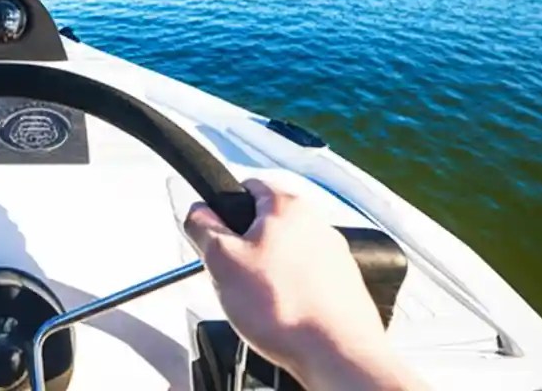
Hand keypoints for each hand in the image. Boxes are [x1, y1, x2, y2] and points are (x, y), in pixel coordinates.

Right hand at [184, 179, 424, 390]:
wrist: (335, 354)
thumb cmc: (285, 308)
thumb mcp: (221, 261)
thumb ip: (202, 227)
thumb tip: (198, 211)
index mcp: (287, 207)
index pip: (248, 187)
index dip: (225, 209)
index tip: (216, 231)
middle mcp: (317, 224)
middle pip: (267, 224)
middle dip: (247, 247)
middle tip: (235, 275)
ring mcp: (335, 255)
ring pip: (287, 254)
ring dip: (270, 272)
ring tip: (261, 301)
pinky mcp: (344, 285)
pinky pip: (307, 280)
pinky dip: (293, 293)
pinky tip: (284, 313)